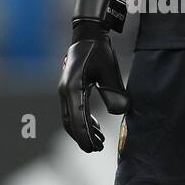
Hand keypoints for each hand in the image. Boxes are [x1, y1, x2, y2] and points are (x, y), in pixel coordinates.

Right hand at [58, 0, 128, 152]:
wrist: (88, 35)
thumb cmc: (100, 51)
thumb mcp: (110, 71)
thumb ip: (114, 92)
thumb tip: (119, 112)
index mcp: (73, 88)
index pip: (77, 118)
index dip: (85, 136)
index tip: (94, 148)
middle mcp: (65, 91)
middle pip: (70, 122)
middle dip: (83, 137)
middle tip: (97, 149)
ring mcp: (65, 90)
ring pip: (70, 118)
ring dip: (83, 130)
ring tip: (99, 141)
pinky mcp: (69, 89)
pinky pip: (73, 110)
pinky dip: (82, 120)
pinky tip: (96, 126)